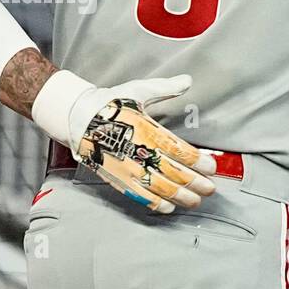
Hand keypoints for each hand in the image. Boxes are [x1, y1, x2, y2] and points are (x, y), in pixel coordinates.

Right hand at [33, 71, 215, 213]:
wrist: (76, 118)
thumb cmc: (108, 104)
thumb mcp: (137, 90)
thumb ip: (165, 88)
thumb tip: (187, 80)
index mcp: (148, 130)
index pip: (181, 151)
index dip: (200, 162)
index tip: (212, 167)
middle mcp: (140, 153)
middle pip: (176, 174)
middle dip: (196, 183)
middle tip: (210, 188)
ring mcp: (129, 169)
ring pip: (162, 190)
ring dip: (182, 197)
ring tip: (195, 200)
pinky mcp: (118, 180)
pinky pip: (141, 198)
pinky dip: (157, 205)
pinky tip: (169, 208)